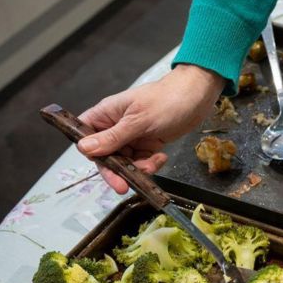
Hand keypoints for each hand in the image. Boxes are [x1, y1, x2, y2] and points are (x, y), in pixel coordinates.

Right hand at [77, 64, 225, 192]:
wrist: (197, 96)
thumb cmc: (166, 100)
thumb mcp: (138, 120)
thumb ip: (113, 137)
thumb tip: (84, 149)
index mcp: (107, 114)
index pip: (84, 134)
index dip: (89, 151)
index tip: (100, 165)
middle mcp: (116, 126)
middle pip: (105, 154)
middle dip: (114, 170)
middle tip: (122, 186)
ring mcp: (132, 136)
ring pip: (124, 161)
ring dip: (136, 168)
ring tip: (151, 166)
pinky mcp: (148, 143)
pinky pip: (142, 160)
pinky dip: (150, 164)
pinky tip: (161, 158)